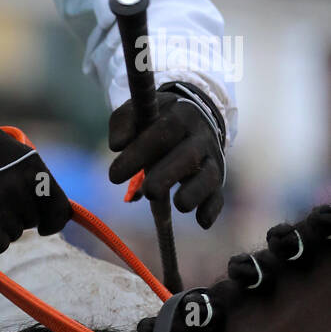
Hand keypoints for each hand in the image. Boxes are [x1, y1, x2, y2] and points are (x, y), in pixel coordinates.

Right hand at [0, 84, 70, 255]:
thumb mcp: (6, 149)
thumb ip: (25, 175)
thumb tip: (41, 204)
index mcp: (33, 165)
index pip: (60, 210)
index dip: (53, 221)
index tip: (46, 227)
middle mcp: (22, 187)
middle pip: (30, 221)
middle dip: (16, 215)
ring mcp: (2, 205)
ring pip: (12, 234)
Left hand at [108, 80, 226, 228]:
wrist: (195, 114)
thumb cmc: (156, 118)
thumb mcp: (138, 110)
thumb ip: (123, 123)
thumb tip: (117, 145)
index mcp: (179, 115)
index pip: (162, 132)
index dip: (139, 153)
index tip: (114, 176)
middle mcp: (200, 136)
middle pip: (188, 155)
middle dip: (168, 176)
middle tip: (148, 192)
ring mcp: (212, 157)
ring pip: (210, 176)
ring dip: (195, 193)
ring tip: (179, 205)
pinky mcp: (217, 178)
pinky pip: (218, 195)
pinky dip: (211, 209)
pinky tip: (202, 221)